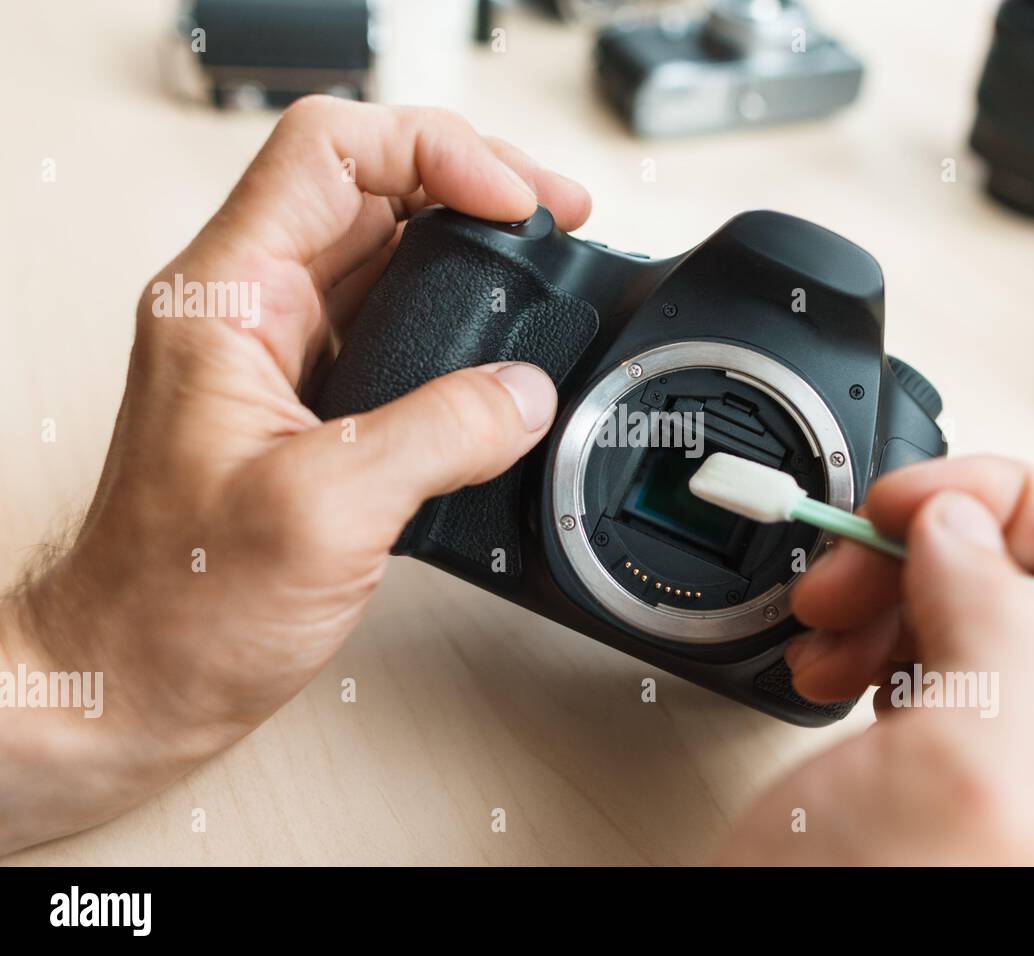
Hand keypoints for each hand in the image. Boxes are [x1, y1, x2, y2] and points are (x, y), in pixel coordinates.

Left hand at [0, 97, 591, 852]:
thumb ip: (439, 437)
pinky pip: (399, 329)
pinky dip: (461, 318)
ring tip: (542, 257)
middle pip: (370, 188)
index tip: (511, 203)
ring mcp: (283, 358)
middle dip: (473, 184)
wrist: (138, 683)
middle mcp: (251, 312)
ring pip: (389, 255)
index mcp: (227, 299)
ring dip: (470, 246)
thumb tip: (526, 394)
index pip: (330, 151)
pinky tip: (502, 344)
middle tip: (553, 214)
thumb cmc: (174, 606)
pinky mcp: (315, 407)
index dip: (433, 152)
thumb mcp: (322, 512)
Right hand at [716, 456, 1033, 864]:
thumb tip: (962, 522)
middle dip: (922, 546)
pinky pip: (907, 645)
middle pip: (1019, 564)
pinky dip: (858, 631)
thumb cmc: (891, 917)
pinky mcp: (928, 750)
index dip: (1002, 502)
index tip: (911, 502)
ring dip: (880, 588)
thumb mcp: (973, 763)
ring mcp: (997, 742)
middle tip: (849, 567)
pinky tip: (827, 661)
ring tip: (828, 624)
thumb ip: (993, 616)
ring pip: (954, 597)